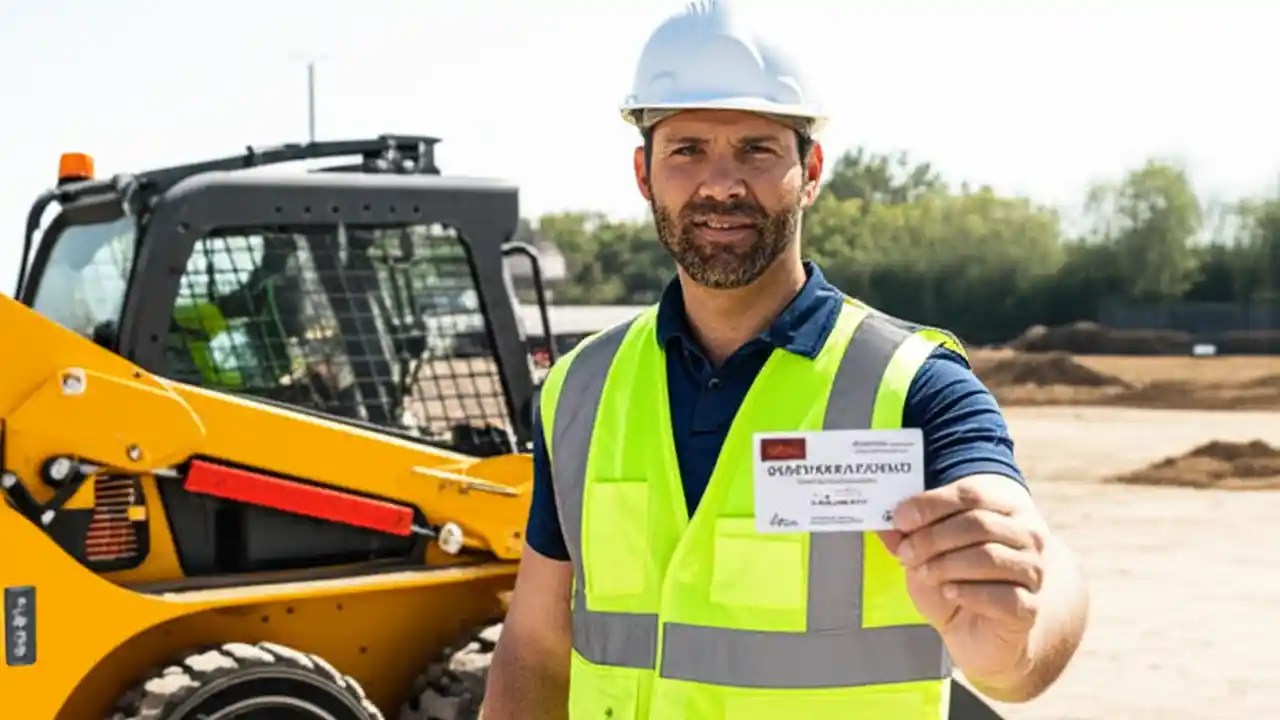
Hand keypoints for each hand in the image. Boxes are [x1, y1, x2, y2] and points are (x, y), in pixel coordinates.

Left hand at [877, 474, 1047, 685]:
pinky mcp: (1029, 606)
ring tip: (923, 572)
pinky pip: (1002, 595)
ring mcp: (1033, 570)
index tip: (900, 518)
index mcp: (1003, 508)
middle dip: (933, 537)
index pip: (971, 494)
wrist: (973, 635)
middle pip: (979, 523)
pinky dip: (969, 592)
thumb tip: (887, 523)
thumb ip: (906, 536)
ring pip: (989, 556)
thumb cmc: (951, 583)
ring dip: (946, 564)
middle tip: (905, 552)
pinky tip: (950, 592)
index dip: (932, 504)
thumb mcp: (921, 555)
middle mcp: (1026, 534)